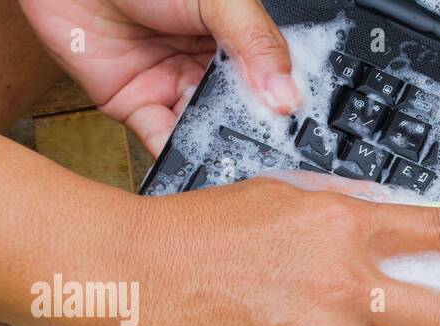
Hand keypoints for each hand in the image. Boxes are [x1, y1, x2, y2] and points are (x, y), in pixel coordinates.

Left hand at [18, 0, 300, 154]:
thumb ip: (256, 43)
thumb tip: (287, 96)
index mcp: (236, 39)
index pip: (271, 82)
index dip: (286, 109)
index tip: (302, 136)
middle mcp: (208, 66)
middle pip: (241, 114)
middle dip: (255, 139)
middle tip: (274, 163)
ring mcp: (174, 88)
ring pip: (205, 132)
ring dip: (220, 153)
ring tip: (240, 172)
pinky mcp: (137, 107)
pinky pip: (162, 141)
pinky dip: (178, 160)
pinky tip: (197, 169)